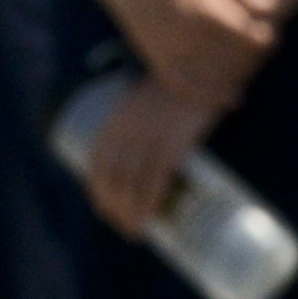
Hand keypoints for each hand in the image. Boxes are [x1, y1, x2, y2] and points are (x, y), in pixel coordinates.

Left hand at [80, 75, 221, 238]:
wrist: (200, 66)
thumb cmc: (174, 89)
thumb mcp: (142, 104)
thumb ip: (134, 128)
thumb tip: (135, 161)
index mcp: (117, 120)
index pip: (97, 162)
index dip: (98, 190)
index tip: (103, 211)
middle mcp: (127, 130)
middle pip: (113, 178)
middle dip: (114, 208)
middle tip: (124, 228)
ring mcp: (149, 137)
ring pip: (133, 183)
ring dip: (132, 212)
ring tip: (135, 231)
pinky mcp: (173, 142)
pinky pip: (157, 177)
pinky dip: (152, 199)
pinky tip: (152, 214)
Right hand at [104, 0, 281, 106]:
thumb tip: (272, 9)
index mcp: (206, 10)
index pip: (248, 37)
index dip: (265, 38)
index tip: (269, 32)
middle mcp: (189, 36)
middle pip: (236, 58)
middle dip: (253, 54)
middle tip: (259, 43)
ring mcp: (172, 51)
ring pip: (217, 75)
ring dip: (238, 71)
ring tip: (245, 61)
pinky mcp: (158, 60)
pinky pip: (186, 87)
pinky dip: (209, 96)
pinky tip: (232, 100)